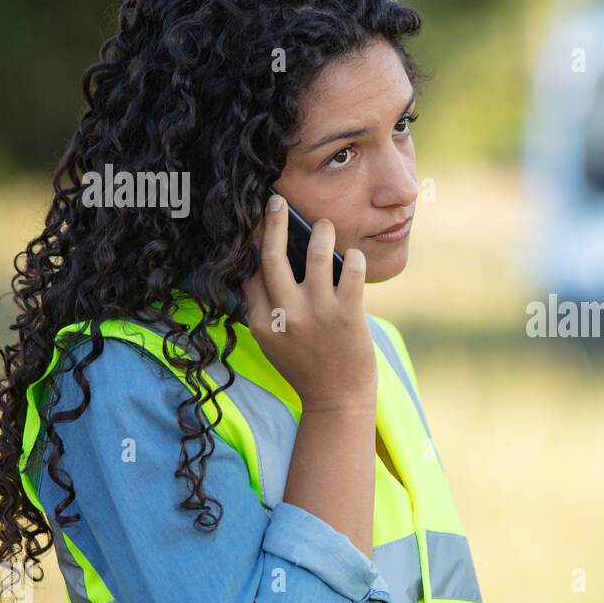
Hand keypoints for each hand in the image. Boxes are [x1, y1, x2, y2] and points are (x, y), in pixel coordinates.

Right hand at [242, 192, 376, 410]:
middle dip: (273, 221)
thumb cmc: (307, 368)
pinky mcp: (347, 316)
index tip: (255, 221)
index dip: (252, 242)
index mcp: (260, 323)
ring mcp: (316, 314)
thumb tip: (269, 263)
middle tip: (277, 200)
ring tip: (325, 225)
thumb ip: (267, 310)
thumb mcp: (273, 343)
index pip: (250, 272)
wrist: (336, 401)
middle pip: (272, 255)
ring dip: (321, 232)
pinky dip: (353, 258)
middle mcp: (284, 315)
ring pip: (315, 255)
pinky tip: (353, 256)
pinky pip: (351, 272)